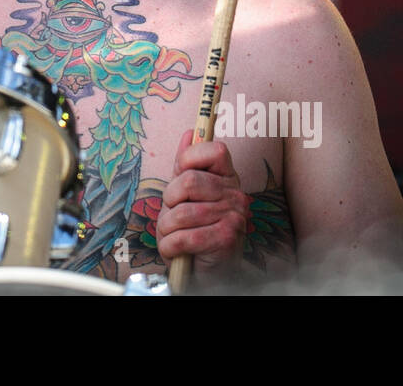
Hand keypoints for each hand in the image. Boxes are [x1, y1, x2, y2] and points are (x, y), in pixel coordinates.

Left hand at [156, 135, 249, 274]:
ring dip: (167, 228)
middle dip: (169, 200)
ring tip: (173, 234)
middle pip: (189, 181)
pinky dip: (169, 245)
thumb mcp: (187, 194)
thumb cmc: (195, 229)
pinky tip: (174, 249)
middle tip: (173, 214)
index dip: (189, 159)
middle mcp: (235, 194)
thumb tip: (190, 133)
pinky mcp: (226, 239)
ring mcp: (234, 216)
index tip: (179, 175)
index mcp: (227, 177)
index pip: (214, 149)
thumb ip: (186, 165)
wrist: (209, 269)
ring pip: (182, 212)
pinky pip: (183, 237)